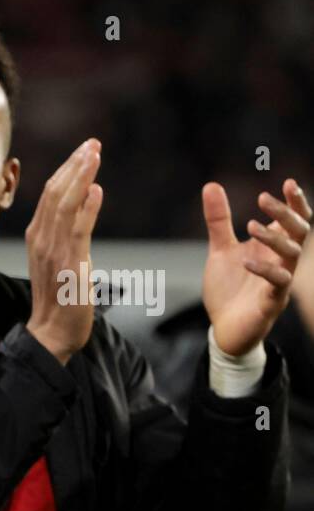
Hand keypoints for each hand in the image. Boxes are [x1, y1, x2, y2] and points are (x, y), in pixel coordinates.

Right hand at [25, 138, 104, 364]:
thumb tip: (88, 196)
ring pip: (63, 205)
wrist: (52, 333)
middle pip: (55, 193)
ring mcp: (52, 252)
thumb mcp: (61, 258)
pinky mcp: (68, 264)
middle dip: (74, 166)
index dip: (67, 169)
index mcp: (38, 237)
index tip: (83, 150)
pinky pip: (76, 230)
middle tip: (92, 143)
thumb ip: (71, 228)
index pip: (50, 195)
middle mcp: (41, 240)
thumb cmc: (59, 299)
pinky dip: (86, 208)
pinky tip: (97, 190)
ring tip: (93, 155)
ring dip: (79, 178)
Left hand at [202, 178, 310, 354]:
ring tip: (250, 226)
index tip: (288, 183)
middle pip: (299, 231)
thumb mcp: (220, 249)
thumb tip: (211, 185)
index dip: (296, 202)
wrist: (224, 327)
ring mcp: (280, 281)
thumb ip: (219, 220)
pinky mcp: (272, 301)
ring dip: (274, 237)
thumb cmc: (229, 287)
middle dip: (285, 213)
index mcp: (274, 247)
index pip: (295, 220)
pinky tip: (247, 261)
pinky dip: (265, 270)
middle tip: (263, 198)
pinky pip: (278, 283)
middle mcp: (282, 261)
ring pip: (292, 254)